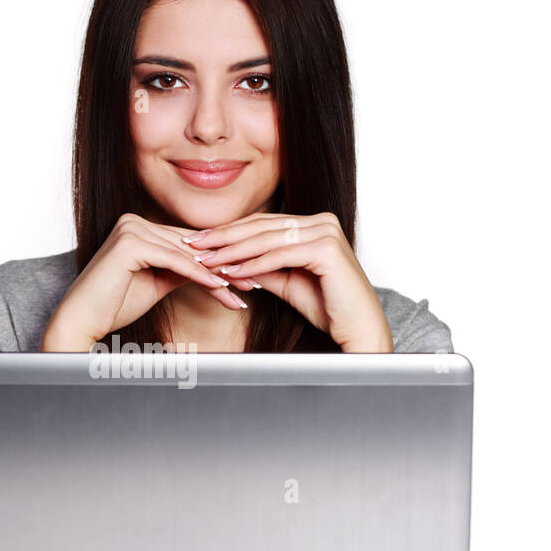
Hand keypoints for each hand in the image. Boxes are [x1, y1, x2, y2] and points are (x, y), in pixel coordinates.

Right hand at [40, 213, 246, 350]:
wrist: (82, 321)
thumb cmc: (113, 305)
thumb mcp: (157, 283)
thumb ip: (180, 270)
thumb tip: (213, 270)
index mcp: (138, 226)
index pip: (188, 244)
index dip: (219, 262)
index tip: (245, 278)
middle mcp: (134, 221)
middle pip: (191, 248)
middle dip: (225, 268)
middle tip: (253, 284)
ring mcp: (131, 228)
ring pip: (186, 255)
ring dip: (218, 274)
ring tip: (242, 291)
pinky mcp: (130, 242)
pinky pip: (174, 261)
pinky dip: (199, 276)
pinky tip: (220, 288)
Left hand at [186, 212, 393, 351]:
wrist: (357, 329)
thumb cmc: (329, 308)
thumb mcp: (286, 283)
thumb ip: (262, 268)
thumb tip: (230, 262)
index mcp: (314, 224)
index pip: (263, 224)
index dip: (229, 232)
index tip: (200, 241)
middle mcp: (322, 221)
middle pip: (262, 227)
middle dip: (224, 237)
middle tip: (193, 244)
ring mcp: (326, 232)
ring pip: (268, 239)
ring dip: (233, 251)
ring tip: (207, 260)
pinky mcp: (327, 249)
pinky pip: (280, 255)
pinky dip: (254, 264)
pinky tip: (232, 272)